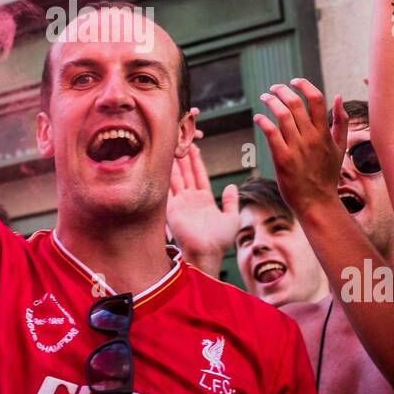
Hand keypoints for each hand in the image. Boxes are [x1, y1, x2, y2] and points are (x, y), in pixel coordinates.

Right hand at [166, 144, 237, 270]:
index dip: (197, 162)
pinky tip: (162, 164)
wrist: (206, 252)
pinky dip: (164, 177)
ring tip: (171, 147)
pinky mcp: (171, 208)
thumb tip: (230, 186)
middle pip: (186, 174)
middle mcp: (190, 199)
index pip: (199, 175)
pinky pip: (166, 189)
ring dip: (173, 164)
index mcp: (204, 200)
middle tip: (181, 141)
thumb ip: (230, 201)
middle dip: (183, 158)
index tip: (194, 147)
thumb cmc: (219, 240)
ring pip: (175, 178)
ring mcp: (180, 203)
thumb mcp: (232, 218)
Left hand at [254, 79, 347, 216]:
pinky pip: (271, 133)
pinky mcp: (282, 159)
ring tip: (264, 98)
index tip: (294, 81)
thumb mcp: (340, 148)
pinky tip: (258, 118)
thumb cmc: (327, 175)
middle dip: (282, 91)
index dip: (304, 85)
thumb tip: (338, 97)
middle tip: (273, 88)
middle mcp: (311, 138)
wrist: (317, 202)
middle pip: (295, 104)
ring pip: (282, 115)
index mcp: (324, 133)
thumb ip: (341, 122)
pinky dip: (263, 121)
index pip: (316, 100)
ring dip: (270, 102)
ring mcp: (297, 148)